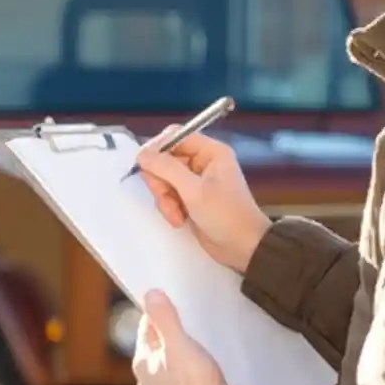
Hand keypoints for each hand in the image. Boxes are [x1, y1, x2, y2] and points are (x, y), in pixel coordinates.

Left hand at [132, 289, 226, 384]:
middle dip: (172, 332)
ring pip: (171, 362)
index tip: (175, 302)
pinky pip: (183, 377)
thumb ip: (164, 319)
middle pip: (158, 345)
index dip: (160, 312)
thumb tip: (151, 294)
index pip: (146, 327)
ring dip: (182, 351)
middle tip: (191, 321)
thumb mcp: (178, 344)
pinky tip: (205, 366)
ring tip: (201, 342)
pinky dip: (191, 369)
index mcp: (141, 363)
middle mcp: (148, 380)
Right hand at [136, 126, 270, 272]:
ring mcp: (196, 181)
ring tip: (176, 215)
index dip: (158, 148)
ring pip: (164, 179)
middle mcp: (202, 162)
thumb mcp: (194, 191)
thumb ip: (166, 169)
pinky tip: (179, 220)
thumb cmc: (224, 215)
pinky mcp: (191, 198)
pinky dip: (170, 208)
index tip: (145, 166)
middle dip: (161, 182)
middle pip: (165, 159)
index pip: (175, 136)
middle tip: (165, 198)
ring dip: (165, 199)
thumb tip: (141, 154)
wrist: (243, 248)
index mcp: (210, 152)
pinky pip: (169, 195)